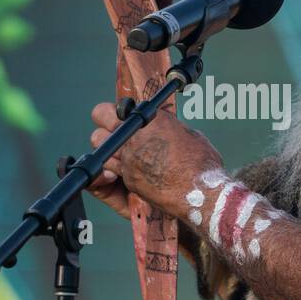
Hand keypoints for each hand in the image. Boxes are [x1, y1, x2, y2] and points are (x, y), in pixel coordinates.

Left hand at [88, 102, 223, 214]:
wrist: (201, 192)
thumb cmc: (201, 162)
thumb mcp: (187, 134)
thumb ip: (167, 128)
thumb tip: (163, 127)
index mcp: (150, 120)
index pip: (116, 107)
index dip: (116, 112)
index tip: (122, 117)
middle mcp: (134, 136)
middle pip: (100, 122)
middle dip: (104, 125)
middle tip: (114, 132)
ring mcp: (128, 159)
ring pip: (99, 147)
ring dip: (108, 148)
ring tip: (121, 153)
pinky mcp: (128, 179)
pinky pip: (113, 170)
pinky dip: (118, 170)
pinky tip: (133, 171)